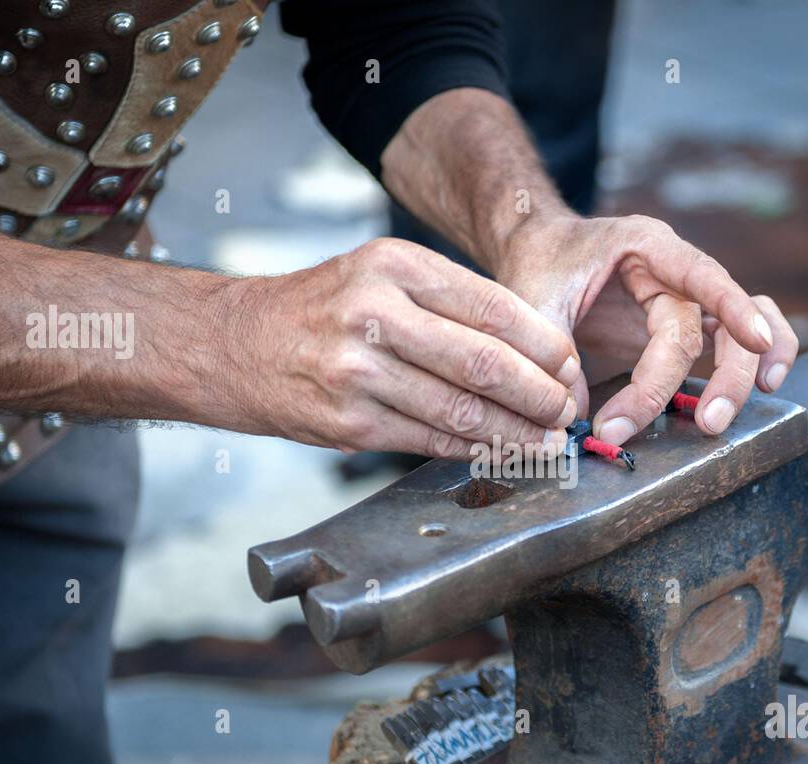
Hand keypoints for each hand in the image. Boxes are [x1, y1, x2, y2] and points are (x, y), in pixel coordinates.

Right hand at [234, 237, 580, 458]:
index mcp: (394, 266)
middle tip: (567, 411)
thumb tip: (532, 348)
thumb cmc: (321, 310)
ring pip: (462, 411)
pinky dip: (474, 450)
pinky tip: (500, 452)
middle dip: (540, 395)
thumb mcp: (379, 275)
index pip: (493, 307)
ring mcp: (358, 372)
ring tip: (546, 441)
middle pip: (484, 363)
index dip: (544, 345)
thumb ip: (448, 303)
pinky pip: (431, 441)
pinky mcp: (349, 423)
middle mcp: (375, 314)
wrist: (236, 345)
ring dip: (516, 433)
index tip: (571, 366)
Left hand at [495, 214, 799, 446]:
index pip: (701, 275)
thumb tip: (574, 412)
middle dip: (717, 377)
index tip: (756, 342)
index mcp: (647, 247)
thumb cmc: (543, 263)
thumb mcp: (535, 296)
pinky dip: (746, 365)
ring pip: (735, 335)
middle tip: (704, 425)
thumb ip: (554, 348)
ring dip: (738, 377)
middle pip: (716, 323)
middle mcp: (677, 272)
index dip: (734, 308)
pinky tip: (760, 390)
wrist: (541, 250)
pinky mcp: (683, 328)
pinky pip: (730, 342)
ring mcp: (686, 301)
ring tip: (718, 421)